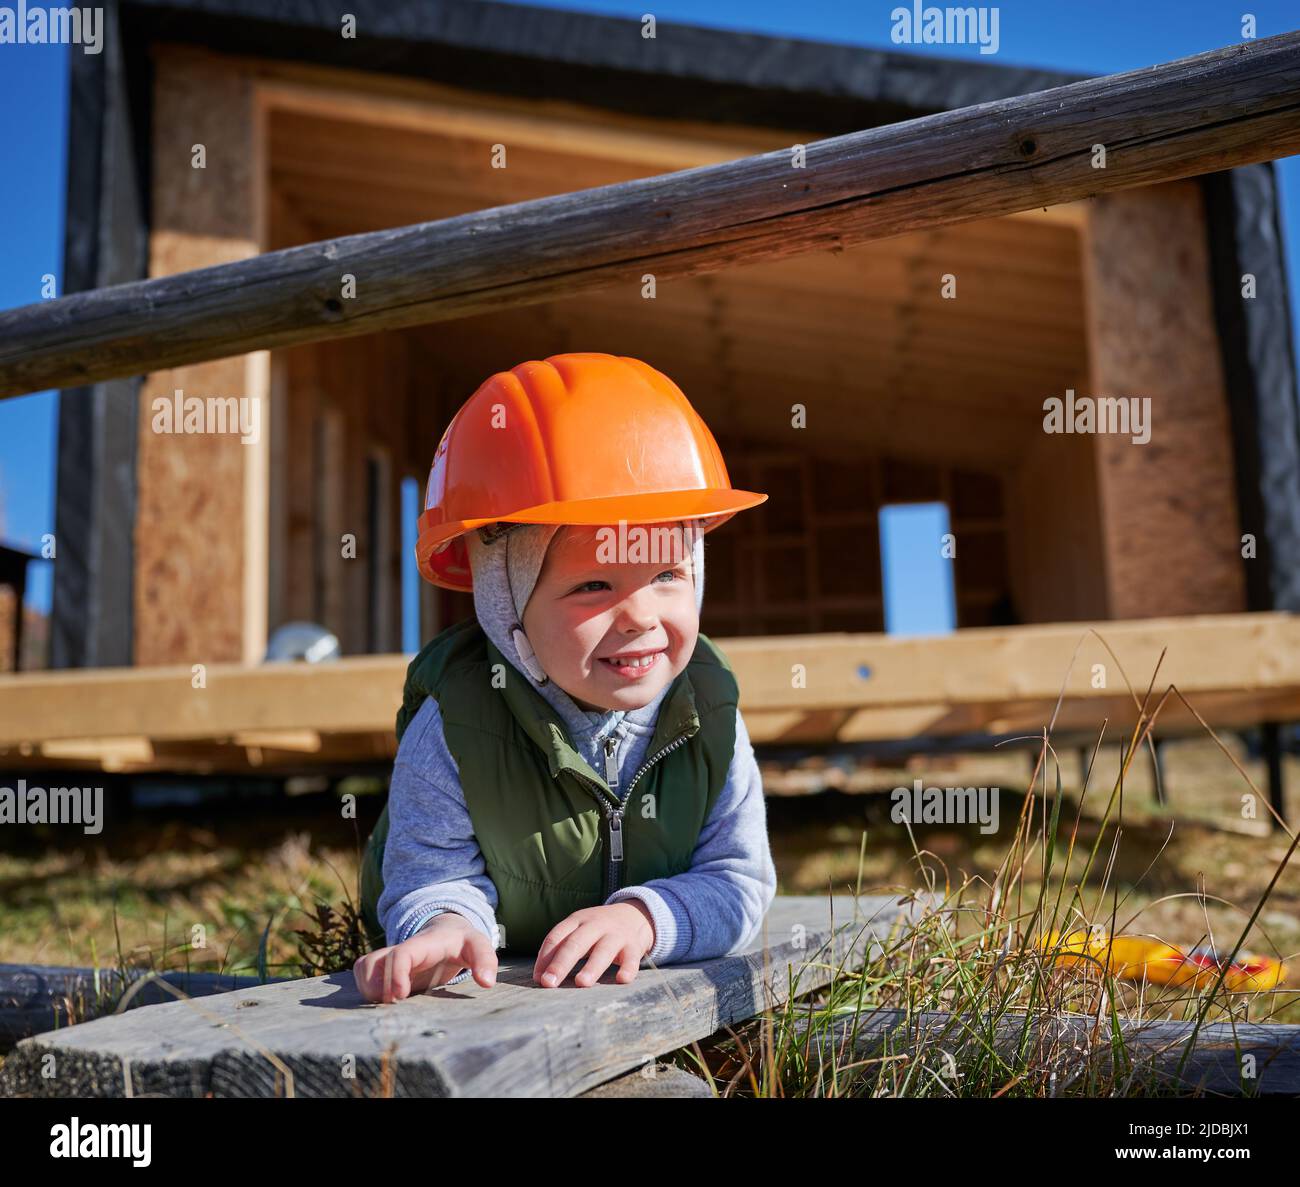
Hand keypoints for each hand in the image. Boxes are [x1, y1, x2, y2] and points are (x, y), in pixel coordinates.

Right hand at [353, 913, 496, 1001]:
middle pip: (372, 965)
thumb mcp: (478, 946)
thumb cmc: (462, 942)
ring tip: (392, 1003)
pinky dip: (364, 990)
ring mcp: (388, 958)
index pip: (401, 954)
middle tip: (397, 1005)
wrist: (446, 932)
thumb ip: (485, 959)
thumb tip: (486, 982)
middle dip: (377, 989)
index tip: (398, 996)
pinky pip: (360, 974)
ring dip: (369, 990)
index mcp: (423, 944)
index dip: (395, 974)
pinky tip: (384, 1000)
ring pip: (362, 969)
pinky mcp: (382, 968)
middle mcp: (400, 950)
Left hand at [533, 901, 655, 988]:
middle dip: (561, 963)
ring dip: (592, 966)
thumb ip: (561, 949)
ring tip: (581, 983)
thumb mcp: (578, 930)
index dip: (545, 957)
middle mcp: (595, 925)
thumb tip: (540, 977)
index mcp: (577, 920)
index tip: (538, 979)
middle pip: (576, 943)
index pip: (556, 936)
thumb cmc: (598, 930)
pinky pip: (632, 958)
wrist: (634, 915)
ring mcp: (616, 935)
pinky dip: (628, 968)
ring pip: (603, 950)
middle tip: (549, 983)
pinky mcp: (634, 946)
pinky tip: (621, 979)